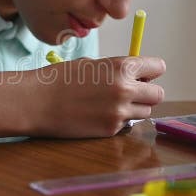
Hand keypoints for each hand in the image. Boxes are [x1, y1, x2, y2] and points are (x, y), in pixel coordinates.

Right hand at [29, 56, 165, 137]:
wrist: (36, 102)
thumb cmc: (60, 79)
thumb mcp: (91, 64)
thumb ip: (116, 69)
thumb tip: (135, 77)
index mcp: (122, 66)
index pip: (158, 67)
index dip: (150, 71)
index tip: (143, 74)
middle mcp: (125, 89)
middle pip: (158, 94)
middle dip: (147, 92)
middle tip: (131, 92)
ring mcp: (119, 112)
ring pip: (145, 112)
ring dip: (134, 108)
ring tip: (111, 104)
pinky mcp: (110, 130)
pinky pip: (125, 125)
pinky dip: (116, 121)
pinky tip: (97, 115)